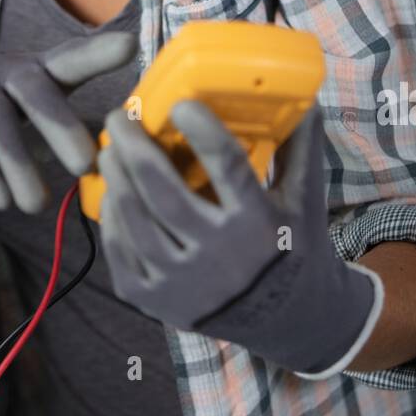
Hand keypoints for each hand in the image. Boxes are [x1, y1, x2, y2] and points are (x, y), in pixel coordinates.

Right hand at [0, 32, 137, 213]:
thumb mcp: (26, 109)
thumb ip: (67, 124)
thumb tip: (116, 155)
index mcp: (34, 70)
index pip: (69, 58)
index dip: (97, 53)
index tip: (129, 46)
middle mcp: (4, 72)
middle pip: (36, 92)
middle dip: (61, 127)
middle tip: (84, 166)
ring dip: (19, 167)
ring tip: (36, 205)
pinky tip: (1, 199)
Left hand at [97, 98, 383, 374]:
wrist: (289, 320)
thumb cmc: (295, 248)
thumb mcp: (306, 200)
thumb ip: (301, 147)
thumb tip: (305, 95)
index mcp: (259, 223)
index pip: (228, 166)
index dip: (202, 130)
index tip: (180, 103)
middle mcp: (221, 256)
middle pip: (165, 194)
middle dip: (135, 149)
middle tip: (120, 116)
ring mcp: (185, 283)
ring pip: (138, 222)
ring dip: (117, 179)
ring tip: (109, 148)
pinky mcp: (160, 303)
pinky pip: (124, 256)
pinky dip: (113, 220)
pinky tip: (111, 193)